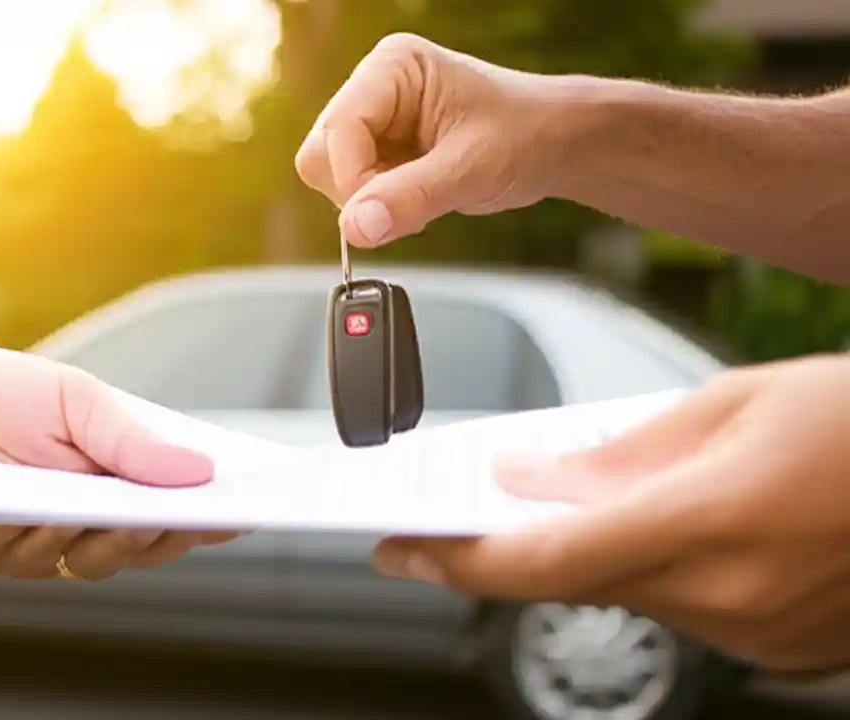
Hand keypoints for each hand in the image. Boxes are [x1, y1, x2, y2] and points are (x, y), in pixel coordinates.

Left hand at [0, 352, 235, 580]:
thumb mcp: (77, 400)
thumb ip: (130, 439)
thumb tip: (199, 469)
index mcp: (110, 483)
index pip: (173, 511)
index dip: (215, 514)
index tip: (254, 504)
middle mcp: (79, 523)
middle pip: (145, 546)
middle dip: (172, 528)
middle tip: (199, 509)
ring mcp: (36, 544)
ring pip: (95, 559)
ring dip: (115, 531)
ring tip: (132, 506)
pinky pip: (34, 553)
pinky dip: (52, 529)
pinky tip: (62, 506)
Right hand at [294, 33, 571, 246]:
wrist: (555, 143)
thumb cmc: (526, 134)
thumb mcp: (471, 169)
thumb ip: (410, 197)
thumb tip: (355, 228)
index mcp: (392, 67)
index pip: (337, 133)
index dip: (355, 182)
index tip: (386, 215)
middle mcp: (373, 87)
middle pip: (321, 156)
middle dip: (362, 192)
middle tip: (417, 199)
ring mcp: (373, 120)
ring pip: (330, 178)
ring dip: (373, 201)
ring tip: (428, 192)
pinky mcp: (378, 150)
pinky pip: (352, 192)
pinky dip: (382, 207)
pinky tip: (421, 195)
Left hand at [374, 356, 849, 674]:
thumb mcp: (732, 404)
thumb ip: (617, 454)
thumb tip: (527, 480)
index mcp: (711, 526)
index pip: (543, 562)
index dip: (456, 562)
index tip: (395, 550)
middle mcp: (732, 601)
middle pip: (578, 581)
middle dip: (521, 543)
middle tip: (471, 502)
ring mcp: (762, 638)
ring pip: (631, 595)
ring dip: (601, 548)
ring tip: (586, 493)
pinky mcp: (784, 653)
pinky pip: (687, 609)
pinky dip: (661, 567)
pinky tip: (668, 522)